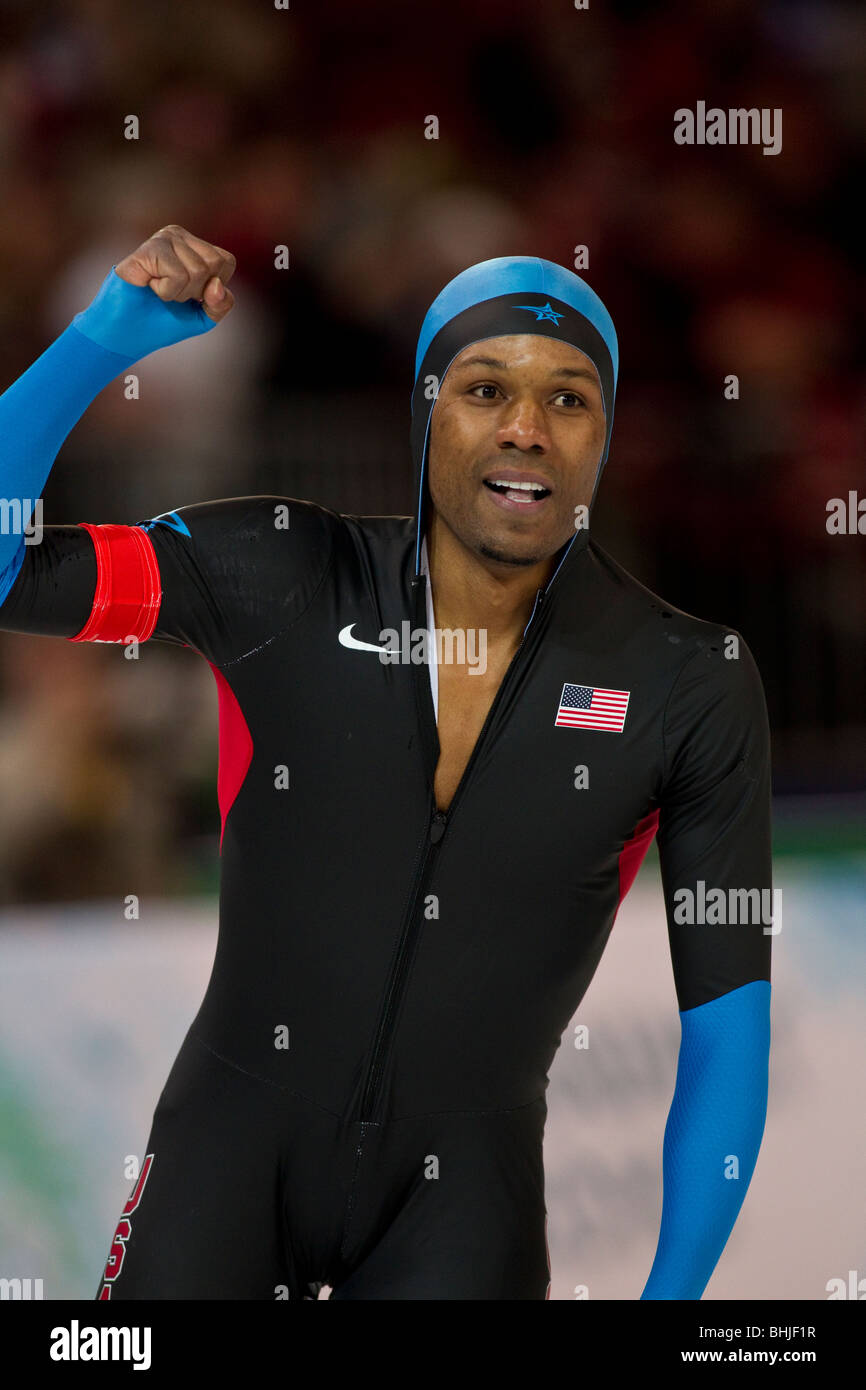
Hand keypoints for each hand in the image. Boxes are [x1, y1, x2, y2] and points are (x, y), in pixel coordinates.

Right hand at [115, 225, 235, 323]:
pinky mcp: (149, 248)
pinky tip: (149, 285)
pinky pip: (177, 275)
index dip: (213, 288)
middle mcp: (178, 235)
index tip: (189, 294)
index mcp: (193, 245)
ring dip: (178, 293)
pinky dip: (166, 292)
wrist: (127, 332)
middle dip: (196, 291)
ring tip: (158, 289)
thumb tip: (217, 286)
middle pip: (214, 264)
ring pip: (198, 270)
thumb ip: (221, 304)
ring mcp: (162, 238)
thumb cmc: (162, 320)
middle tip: (172, 292)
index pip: (226, 261)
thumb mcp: (203, 317)